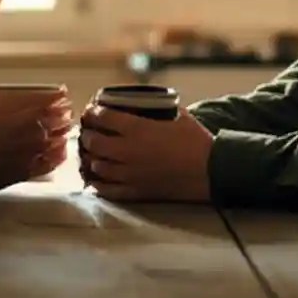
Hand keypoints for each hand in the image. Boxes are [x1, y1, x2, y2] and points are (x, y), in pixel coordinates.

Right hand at [0, 95, 71, 197]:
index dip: (56, 103)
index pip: (44, 110)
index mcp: (17, 122)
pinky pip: (46, 166)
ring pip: (53, 147)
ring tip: (66, 132)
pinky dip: (56, 159)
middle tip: (68, 114)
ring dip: (62, 138)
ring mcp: (26, 158)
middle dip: (63, 119)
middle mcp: (27, 140)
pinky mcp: (22, 174)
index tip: (64, 98)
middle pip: (53, 127)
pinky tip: (60, 155)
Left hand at [78, 105, 213, 201]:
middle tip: (89, 131)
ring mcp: (129, 174)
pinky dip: (98, 182)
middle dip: (87, 134)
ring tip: (93, 153)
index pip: (103, 117)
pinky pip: (107, 189)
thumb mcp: (178, 116)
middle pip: (93, 141)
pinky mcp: (135, 191)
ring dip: (92, 157)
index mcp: (137, 129)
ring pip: (96, 165)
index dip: (94, 112)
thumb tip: (150, 106)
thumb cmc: (196, 141)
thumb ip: (158, 110)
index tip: (92, 110)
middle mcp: (127, 151)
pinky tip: (97, 176)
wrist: (210, 171)